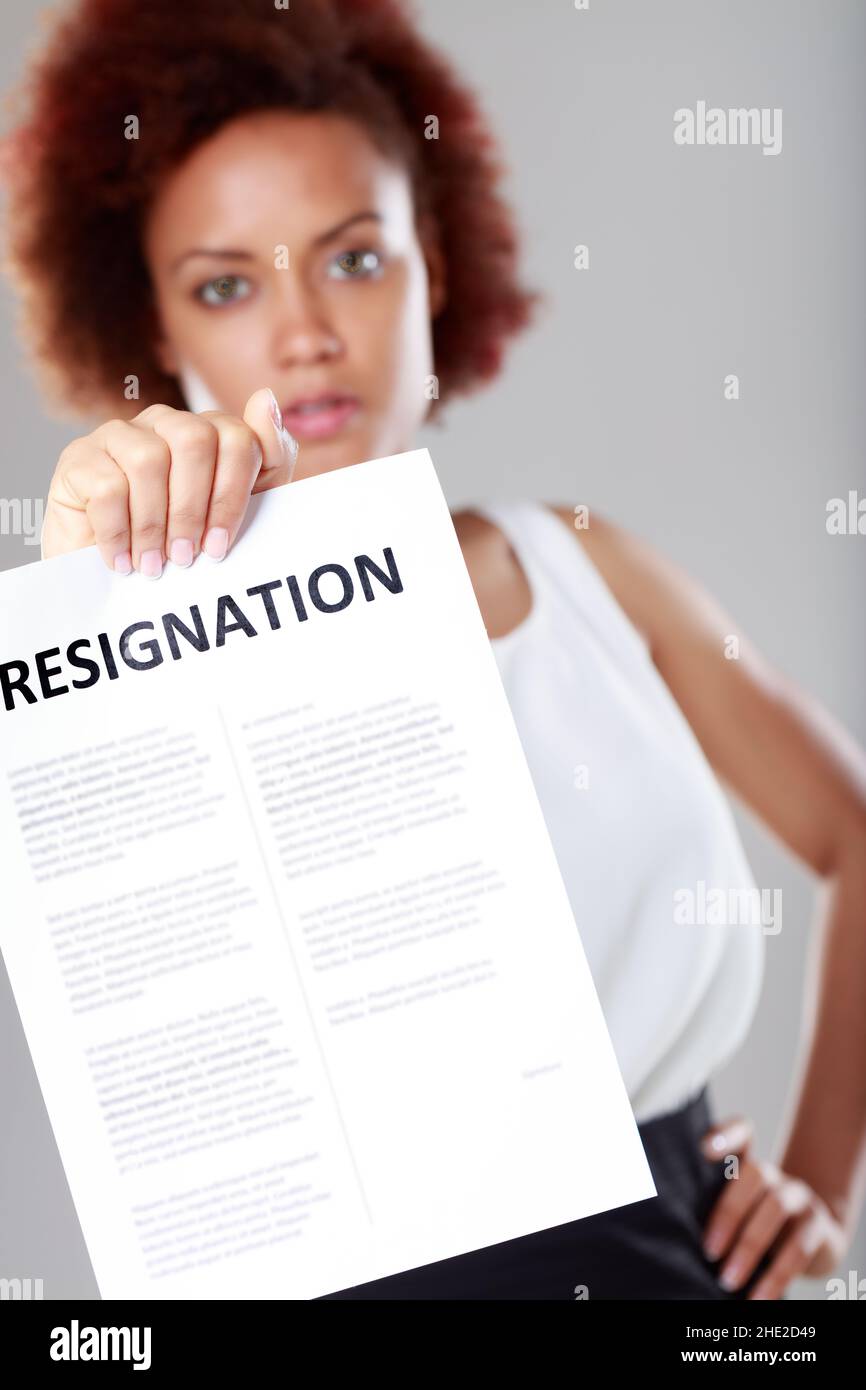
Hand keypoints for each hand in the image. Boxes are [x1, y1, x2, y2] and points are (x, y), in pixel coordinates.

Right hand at [42, 387, 298, 572]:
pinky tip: (122, 560)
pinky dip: (118, 532)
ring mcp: (119, 435)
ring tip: (154, 564)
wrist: (118, 581)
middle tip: (186, 557)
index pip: (237, 438)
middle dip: (193, 508)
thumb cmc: (186, 546)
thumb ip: (269, 458)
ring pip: (148, 459)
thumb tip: (266, 397)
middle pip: (193, 439)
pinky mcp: (78, 457)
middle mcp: (164, 423)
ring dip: (154, 524)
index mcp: (209, 431)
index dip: (232, 496)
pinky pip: (106, 485)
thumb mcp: (245, 512)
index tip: (219, 545)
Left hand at [700, 1113, 846, 1298]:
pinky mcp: (818, 1224)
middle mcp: (772, 1174)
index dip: (725, 1134)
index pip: (741, 1132)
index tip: (703, 1149)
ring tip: (727, 1280)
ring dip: (750, 1247)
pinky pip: (799, 1248)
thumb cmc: (755, 1224)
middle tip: (708, 1252)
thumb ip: (709, 1207)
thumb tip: (673, 1230)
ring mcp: (798, 1195)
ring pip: (776, 1208)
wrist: (812, 1238)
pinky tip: (760, 1297)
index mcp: (746, 1164)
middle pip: (753, 1175)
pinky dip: (777, 1276)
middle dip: (728, 1213)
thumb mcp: (734, 1212)